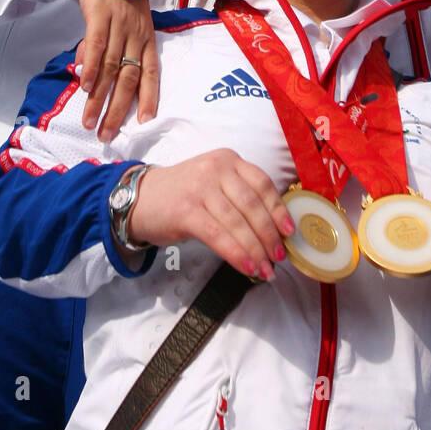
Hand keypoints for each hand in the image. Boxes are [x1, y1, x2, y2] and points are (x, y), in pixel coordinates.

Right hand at [77, 0, 159, 141]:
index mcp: (147, 40)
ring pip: (111, 68)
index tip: (143, 123)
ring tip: (90, 121)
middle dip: (118, 109)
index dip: (148, 98)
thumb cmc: (119, 3)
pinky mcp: (100, 16)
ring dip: (100, 97)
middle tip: (106, 134)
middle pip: (129, 78)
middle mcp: (136, 35)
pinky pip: (97, 45)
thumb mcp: (125, 27)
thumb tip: (89, 82)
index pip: (151, 74)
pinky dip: (92, 67)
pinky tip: (84, 86)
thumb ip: (110, 53)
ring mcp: (119, 26)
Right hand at [128, 151, 295, 279]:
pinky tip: (248, 267)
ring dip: (256, 250)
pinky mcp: (187, 211)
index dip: (279, 210)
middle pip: (253, 205)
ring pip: (238, 223)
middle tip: (279, 257)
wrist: (140, 199)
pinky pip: (219, 236)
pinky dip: (237, 254)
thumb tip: (273, 229)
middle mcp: (216, 169)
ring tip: (266, 269)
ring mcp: (201, 188)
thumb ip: (240, 196)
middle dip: (269, 235)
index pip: (262, 184)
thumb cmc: (184, 195)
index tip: (290, 232)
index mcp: (229, 160)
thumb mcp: (215, 183)